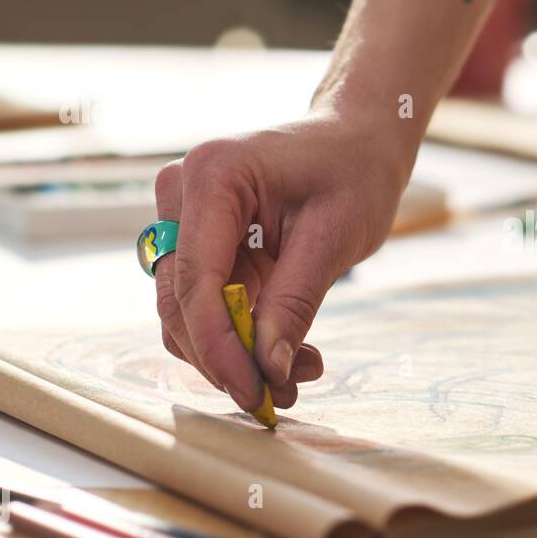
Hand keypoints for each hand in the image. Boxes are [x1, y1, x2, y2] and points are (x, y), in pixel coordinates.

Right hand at [152, 112, 411, 414]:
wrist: (357, 140)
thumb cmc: (354, 172)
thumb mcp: (335, 236)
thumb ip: (295, 302)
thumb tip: (268, 369)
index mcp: (213, 175)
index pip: (195, 280)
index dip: (219, 346)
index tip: (253, 392)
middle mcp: (181, 193)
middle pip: (180, 303)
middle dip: (227, 358)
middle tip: (282, 397)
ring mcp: (182, 217)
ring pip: (186, 312)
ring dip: (235, 353)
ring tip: (300, 373)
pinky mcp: (197, 242)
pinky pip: (204, 304)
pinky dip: (239, 336)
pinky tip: (288, 353)